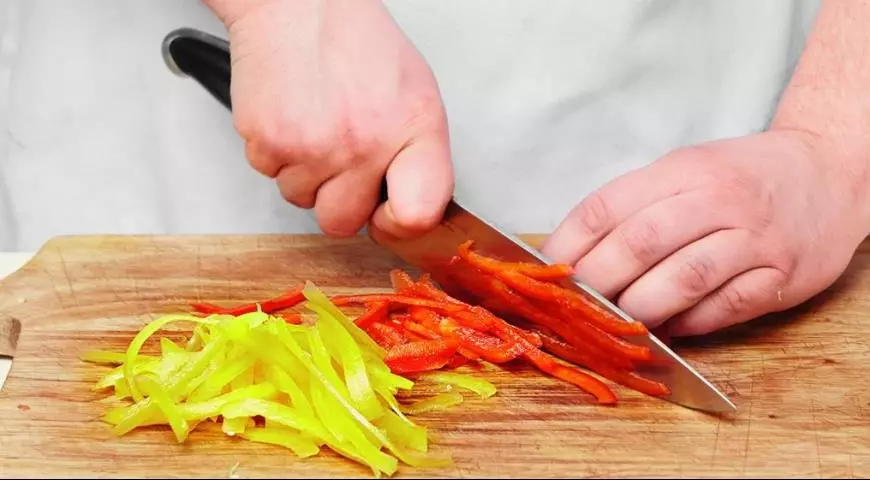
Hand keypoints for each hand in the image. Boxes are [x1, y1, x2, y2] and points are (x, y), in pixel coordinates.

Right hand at [207, 0, 453, 237]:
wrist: (300, 5)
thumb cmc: (358, 45)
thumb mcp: (416, 97)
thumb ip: (417, 157)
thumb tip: (407, 209)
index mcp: (413, 130)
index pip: (418, 214)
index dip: (399, 224)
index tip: (387, 214)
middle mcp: (364, 145)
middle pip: (342, 222)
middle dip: (339, 199)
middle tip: (340, 155)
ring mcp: (313, 148)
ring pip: (301, 200)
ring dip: (305, 173)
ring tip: (316, 122)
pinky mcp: (268, 143)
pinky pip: (269, 175)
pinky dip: (276, 152)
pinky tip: (293, 115)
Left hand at [541, 130, 868, 336]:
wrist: (827, 171)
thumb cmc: (740, 176)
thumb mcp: (684, 171)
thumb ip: (635, 207)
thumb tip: (574, 256)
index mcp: (681, 170)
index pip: (608, 207)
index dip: (568, 245)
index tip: (543, 274)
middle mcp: (716, 199)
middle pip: (640, 243)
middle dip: (596, 281)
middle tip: (571, 307)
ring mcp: (753, 238)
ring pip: (684, 277)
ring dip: (640, 307)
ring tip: (615, 323)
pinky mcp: (781, 274)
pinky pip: (727, 305)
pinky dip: (691, 323)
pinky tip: (669, 330)